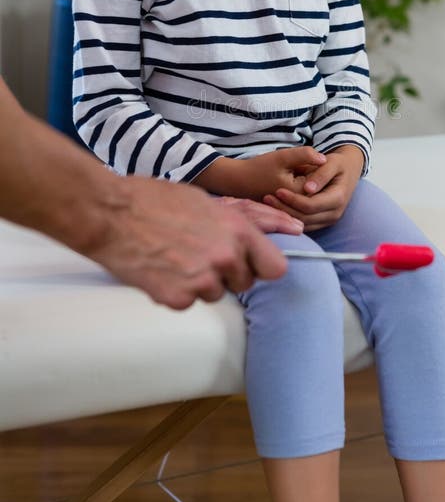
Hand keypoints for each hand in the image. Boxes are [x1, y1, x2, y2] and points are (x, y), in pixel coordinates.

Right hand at [88, 177, 287, 308]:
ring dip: (199, 283)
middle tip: (200, 257)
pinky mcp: (178, 298)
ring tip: (174, 259)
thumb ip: (230, 226)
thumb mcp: (204, 202)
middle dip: (227, 275)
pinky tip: (159, 270)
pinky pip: (187, 302)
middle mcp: (226, 257)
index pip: (276, 267)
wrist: (111, 213)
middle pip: (244, 283)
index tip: (250, 265)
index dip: (261, 267)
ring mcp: (203, 279)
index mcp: (237, 230)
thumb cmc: (153, 199)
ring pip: (215, 293)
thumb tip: (245, 242)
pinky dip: (174, 291)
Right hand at [193, 147, 327, 200]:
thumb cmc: (260, 167)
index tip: (297, 164)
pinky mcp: (289, 213)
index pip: (320, 181)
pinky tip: (288, 183)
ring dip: (306, 184)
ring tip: (289, 177)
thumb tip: (324, 159)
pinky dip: (300, 191)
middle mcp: (298, 207)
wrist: (239, 181)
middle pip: (317, 189)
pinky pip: (303, 201)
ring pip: (311, 195)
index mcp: (298, 194)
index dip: (312, 167)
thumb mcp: (282, 156)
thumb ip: (305, 155)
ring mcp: (294, 212)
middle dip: (309, 176)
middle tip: (293, 170)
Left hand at [263, 145, 364, 231]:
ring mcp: (329, 219)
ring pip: (303, 224)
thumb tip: (308, 189)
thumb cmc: (338, 164)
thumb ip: (321, 174)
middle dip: (285, 209)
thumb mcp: (332, 162)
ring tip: (269, 202)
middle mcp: (335, 213)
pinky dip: (290, 218)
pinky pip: (304, 225)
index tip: (278, 191)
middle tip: (267, 198)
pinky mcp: (322, 221)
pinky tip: (277, 208)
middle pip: (305, 218)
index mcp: (338, 198)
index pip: (311, 205)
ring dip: (285, 215)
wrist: (348, 170)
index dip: (293, 200)